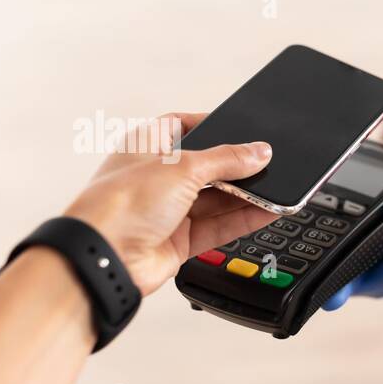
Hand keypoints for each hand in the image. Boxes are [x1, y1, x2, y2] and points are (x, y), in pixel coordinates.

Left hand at [64, 113, 276, 294]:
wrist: (106, 257)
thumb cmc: (118, 204)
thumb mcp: (182, 167)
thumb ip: (226, 159)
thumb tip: (258, 152)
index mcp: (147, 146)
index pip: (183, 127)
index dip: (212, 126)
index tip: (242, 129)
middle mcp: (157, 178)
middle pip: (207, 167)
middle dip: (236, 168)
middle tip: (267, 165)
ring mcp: (168, 210)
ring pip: (216, 200)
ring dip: (245, 197)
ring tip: (276, 191)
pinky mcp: (179, 240)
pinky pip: (219, 227)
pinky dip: (242, 220)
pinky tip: (265, 213)